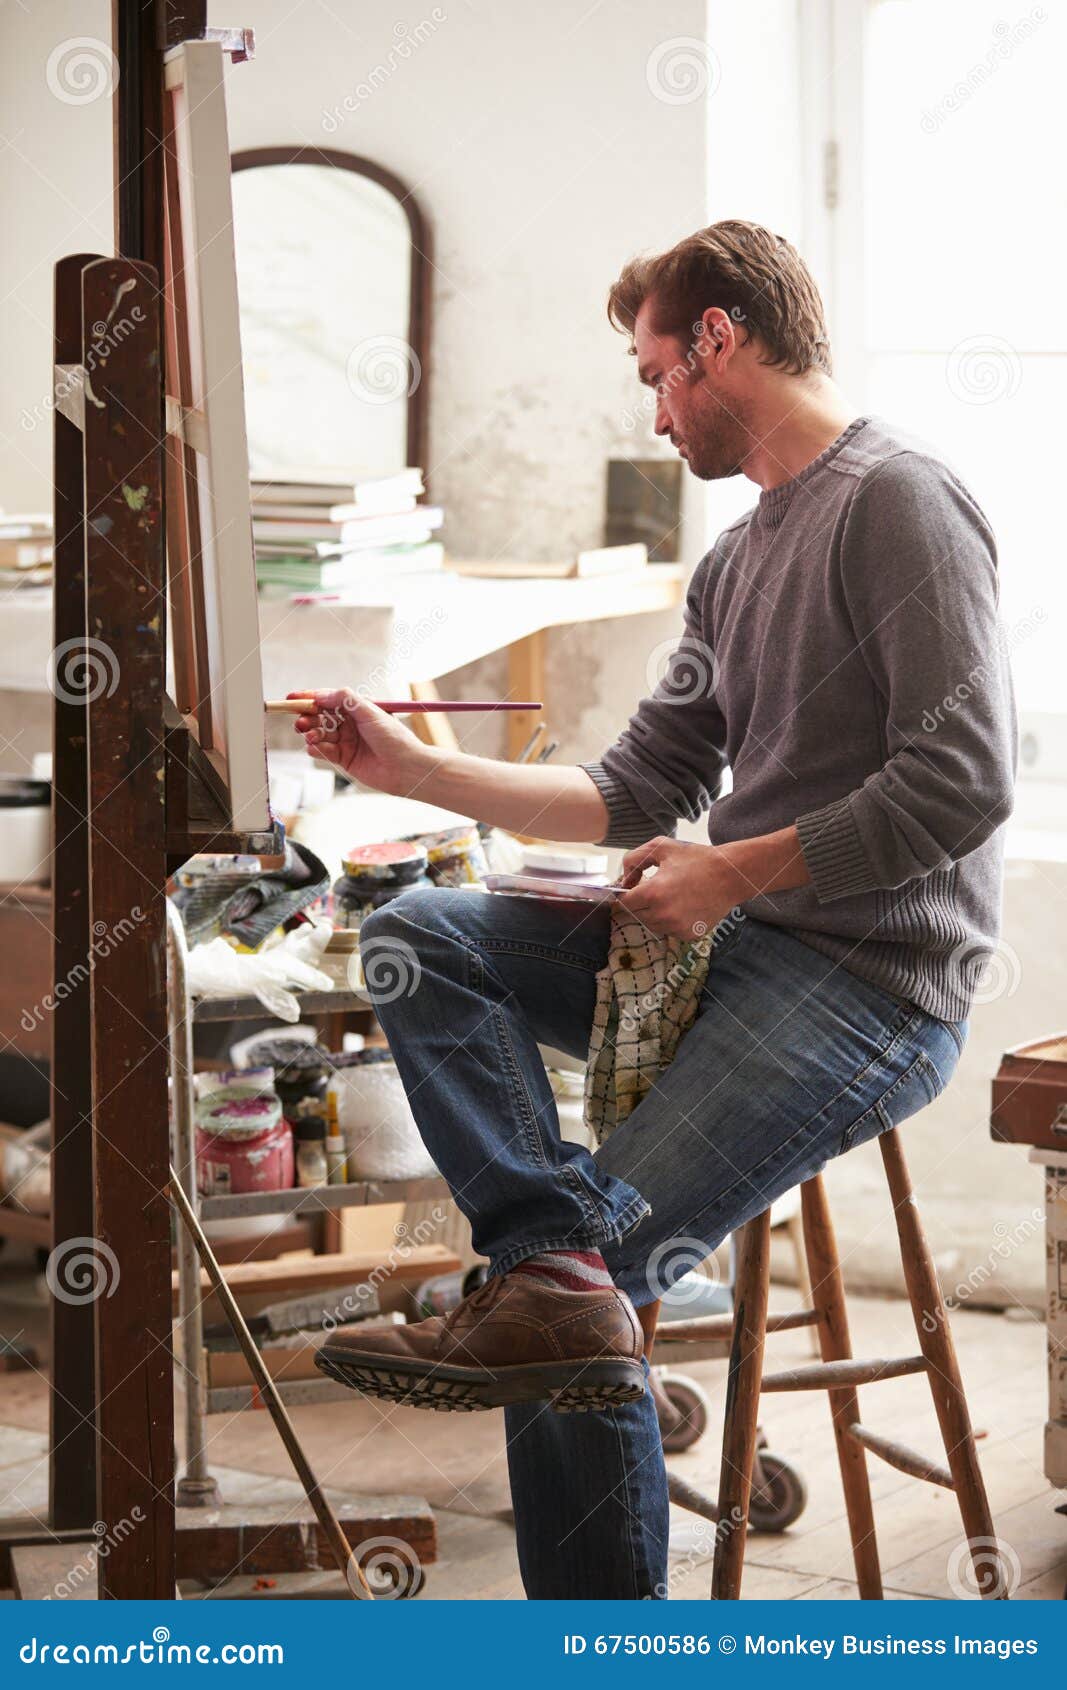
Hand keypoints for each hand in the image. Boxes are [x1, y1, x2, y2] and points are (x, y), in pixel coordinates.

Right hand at [291, 689, 434, 795]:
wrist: (406, 768)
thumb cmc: (393, 737)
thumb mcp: (370, 711)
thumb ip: (344, 700)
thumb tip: (320, 696)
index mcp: (357, 708)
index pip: (328, 699)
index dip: (309, 697)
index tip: (291, 697)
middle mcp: (350, 723)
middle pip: (320, 716)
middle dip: (307, 717)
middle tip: (299, 722)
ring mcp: (347, 741)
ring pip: (320, 734)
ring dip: (311, 733)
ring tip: (310, 736)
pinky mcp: (345, 759)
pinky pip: (324, 751)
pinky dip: (316, 748)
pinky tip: (314, 747)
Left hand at [616, 836, 742, 940]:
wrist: (730, 875)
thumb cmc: (696, 859)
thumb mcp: (661, 847)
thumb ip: (634, 859)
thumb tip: (624, 879)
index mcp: (652, 893)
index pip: (623, 903)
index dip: (624, 895)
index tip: (631, 889)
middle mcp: (662, 914)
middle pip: (635, 915)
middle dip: (639, 902)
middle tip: (653, 889)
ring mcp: (676, 927)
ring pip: (651, 924)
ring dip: (653, 912)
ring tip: (670, 896)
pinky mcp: (688, 934)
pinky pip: (668, 930)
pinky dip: (670, 920)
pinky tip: (682, 905)